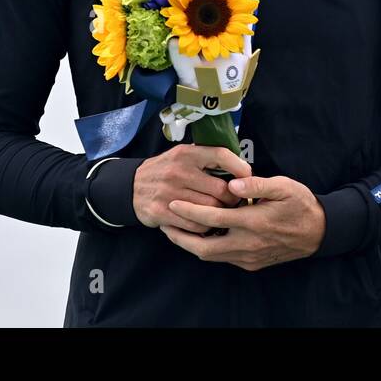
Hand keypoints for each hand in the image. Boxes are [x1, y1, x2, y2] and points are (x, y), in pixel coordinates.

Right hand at [133, 144, 251, 233]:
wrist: (132, 186)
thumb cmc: (166, 170)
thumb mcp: (183, 155)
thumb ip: (207, 157)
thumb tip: (241, 166)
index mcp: (187, 153)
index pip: (222, 156)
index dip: (240, 168)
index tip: (248, 177)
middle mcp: (179, 171)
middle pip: (221, 190)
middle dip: (233, 198)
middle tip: (235, 202)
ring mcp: (170, 193)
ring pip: (211, 210)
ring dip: (221, 215)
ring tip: (223, 214)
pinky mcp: (162, 212)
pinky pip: (196, 226)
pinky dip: (206, 227)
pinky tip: (206, 224)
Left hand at [160, 175, 325, 270]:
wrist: (319, 232)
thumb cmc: (300, 204)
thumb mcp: (283, 186)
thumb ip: (255, 185)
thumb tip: (231, 184)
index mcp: (253, 222)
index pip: (212, 218)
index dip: (189, 211)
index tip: (172, 203)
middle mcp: (248, 244)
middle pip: (203, 247)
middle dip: (180, 237)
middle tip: (164, 223)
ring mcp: (249, 257)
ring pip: (211, 256)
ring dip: (191, 244)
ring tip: (176, 229)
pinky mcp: (251, 264)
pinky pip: (223, 258)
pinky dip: (207, 248)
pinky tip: (202, 235)